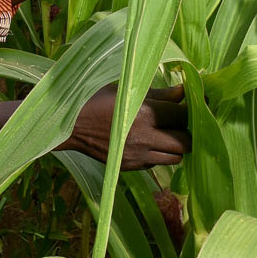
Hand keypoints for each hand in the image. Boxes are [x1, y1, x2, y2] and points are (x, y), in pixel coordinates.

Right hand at [63, 84, 189, 168]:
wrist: (68, 125)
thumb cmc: (95, 99)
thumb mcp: (126, 90)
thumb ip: (158, 94)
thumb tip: (183, 92)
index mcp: (144, 114)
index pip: (182, 116)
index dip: (188, 110)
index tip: (188, 105)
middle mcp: (144, 138)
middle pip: (185, 143)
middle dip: (186, 131)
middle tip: (179, 122)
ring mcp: (137, 156)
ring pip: (174, 158)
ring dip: (174, 146)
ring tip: (166, 133)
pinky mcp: (130, 167)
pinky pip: (156, 164)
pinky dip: (157, 154)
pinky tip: (147, 142)